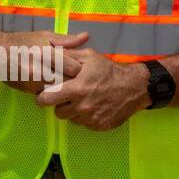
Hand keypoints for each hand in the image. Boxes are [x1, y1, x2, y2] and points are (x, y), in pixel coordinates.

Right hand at [0, 30, 87, 94]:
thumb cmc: (21, 42)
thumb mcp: (43, 36)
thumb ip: (66, 39)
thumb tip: (87, 36)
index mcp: (48, 51)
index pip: (75, 67)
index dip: (80, 71)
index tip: (80, 71)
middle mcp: (42, 66)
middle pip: (69, 81)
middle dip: (75, 83)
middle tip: (77, 82)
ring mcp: (34, 79)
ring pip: (59, 91)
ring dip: (65, 90)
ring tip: (67, 88)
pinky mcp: (29, 89)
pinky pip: (48, 95)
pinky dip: (52, 94)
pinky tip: (53, 89)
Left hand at [35, 50, 150, 130]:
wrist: (135, 87)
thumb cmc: (109, 70)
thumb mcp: (88, 57)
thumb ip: (66, 56)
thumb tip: (47, 53)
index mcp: (76, 89)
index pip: (47, 99)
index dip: (42, 98)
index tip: (44, 95)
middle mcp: (82, 107)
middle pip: (58, 112)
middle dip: (59, 105)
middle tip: (67, 96)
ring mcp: (92, 118)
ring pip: (71, 119)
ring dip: (73, 111)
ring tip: (82, 99)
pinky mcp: (100, 126)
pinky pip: (84, 124)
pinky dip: (85, 117)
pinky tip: (93, 106)